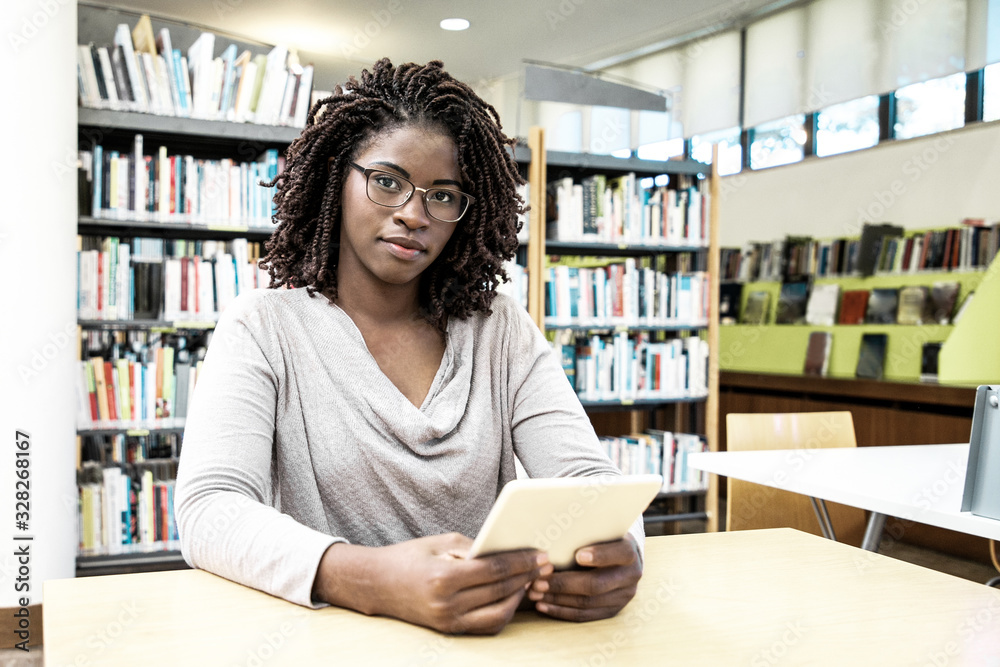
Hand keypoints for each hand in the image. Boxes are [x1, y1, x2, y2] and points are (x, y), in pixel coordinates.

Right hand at [314, 533, 550, 634]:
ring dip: (519, 597)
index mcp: (443, 578)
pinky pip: (486, 625)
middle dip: (526, 576)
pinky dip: (504, 612)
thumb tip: (510, 550)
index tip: (540, 554)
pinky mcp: (449, 631)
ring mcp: (448, 622)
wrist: (377, 584)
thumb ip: (476, 547)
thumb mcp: (442, 543)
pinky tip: (514, 596)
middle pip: (500, 591)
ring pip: (498, 614)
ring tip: (532, 579)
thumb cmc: (410, 556)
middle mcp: (447, 605)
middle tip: (545, 564)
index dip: (521, 561)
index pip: (494, 570)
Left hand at [527, 535, 640, 621]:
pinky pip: (585, 615)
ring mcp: (623, 596)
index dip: (600, 555)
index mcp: (629, 551)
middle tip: (538, 581)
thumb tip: (551, 531)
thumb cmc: (601, 538)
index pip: (619, 553)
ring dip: (557, 599)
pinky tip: (543, 606)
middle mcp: (631, 576)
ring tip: (534, 594)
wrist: (621, 557)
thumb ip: (584, 531)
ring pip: (588, 603)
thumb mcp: (599, 530)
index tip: (577, 555)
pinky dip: (562, 611)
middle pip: (596, 584)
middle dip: (563, 584)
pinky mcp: (613, 610)